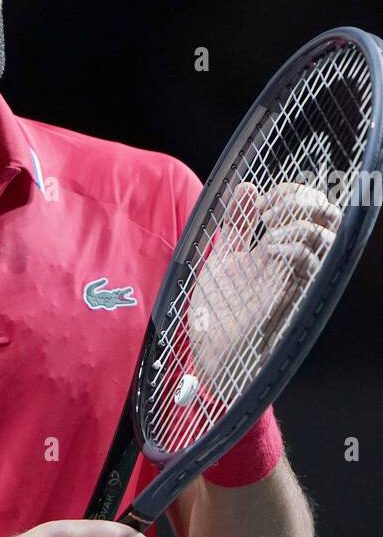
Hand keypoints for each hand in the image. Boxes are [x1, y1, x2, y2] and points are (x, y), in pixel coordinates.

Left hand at [188, 181, 340, 397]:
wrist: (209, 349)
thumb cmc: (218, 310)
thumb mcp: (223, 257)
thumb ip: (236, 224)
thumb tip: (248, 187)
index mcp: (278, 250)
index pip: (306, 209)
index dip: (289, 194)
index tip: (259, 202)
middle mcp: (291, 263)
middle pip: (327, 217)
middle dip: (303, 199)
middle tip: (268, 210)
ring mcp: (293, 278)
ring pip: (327, 236)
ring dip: (298, 222)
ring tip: (268, 229)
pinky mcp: (290, 296)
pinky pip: (310, 264)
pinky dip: (293, 246)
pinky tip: (271, 248)